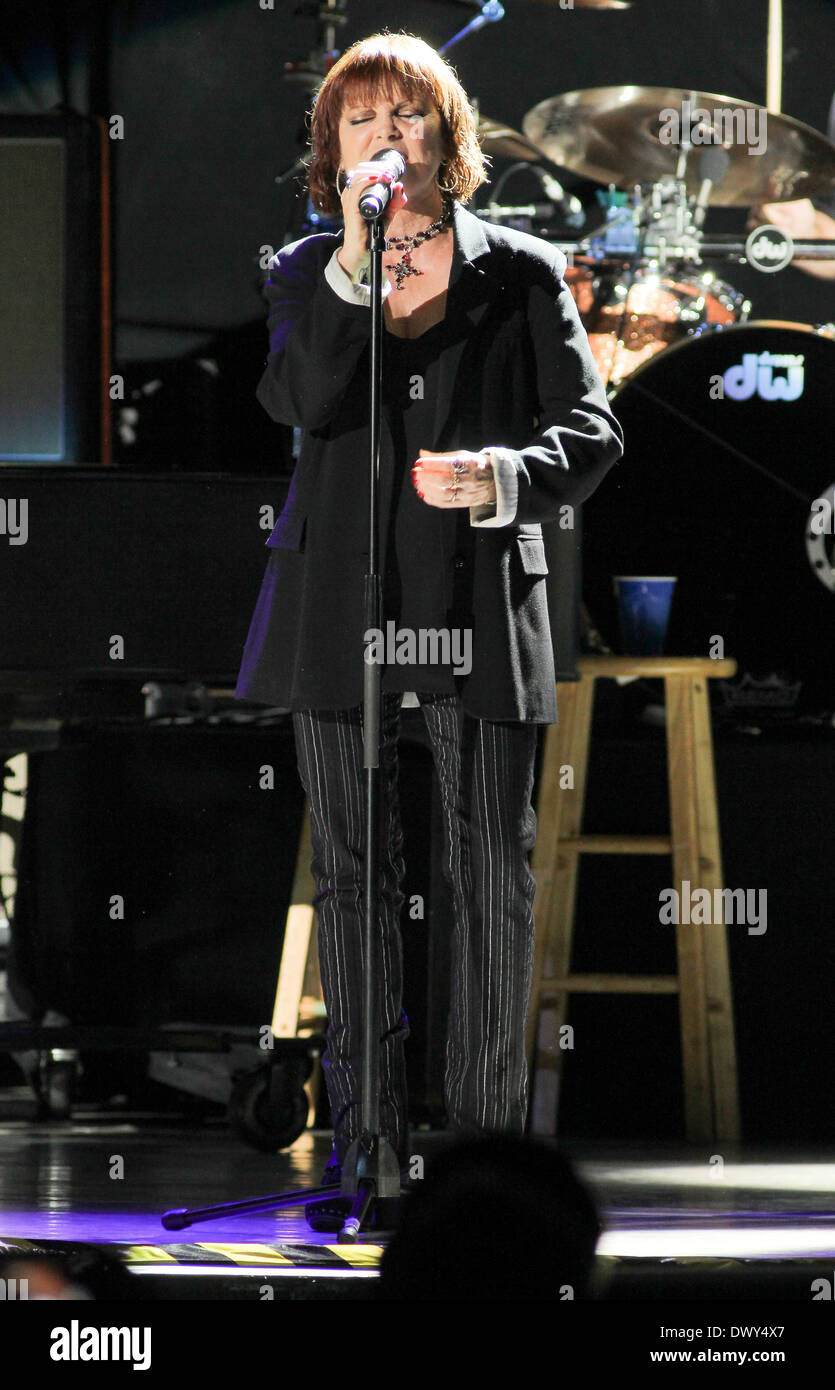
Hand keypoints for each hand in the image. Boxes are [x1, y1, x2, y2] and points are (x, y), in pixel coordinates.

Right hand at [337, 164, 407, 279]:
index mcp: (355, 193)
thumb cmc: (372, 233)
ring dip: (375, 173)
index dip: (376, 167)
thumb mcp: (386, 215)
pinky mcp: (351, 209)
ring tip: (388, 176)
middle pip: (360, 170)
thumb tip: (400, 186)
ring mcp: (349, 201)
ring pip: (358, 176)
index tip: (390, 172)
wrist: (362, 251)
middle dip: (377, 168)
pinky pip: (357, 189)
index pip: (363, 171)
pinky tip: (379, 180)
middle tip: (390, 173)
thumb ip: (394, 202)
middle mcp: (350, 194)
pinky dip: (369, 182)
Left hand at [412, 450, 496, 508]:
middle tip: (415, 473)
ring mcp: (467, 493)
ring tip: (417, 483)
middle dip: (426, 477)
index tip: (419, 462)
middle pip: (443, 480)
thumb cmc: (477, 465)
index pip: (447, 465)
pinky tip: (424, 494)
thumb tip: (422, 454)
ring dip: (426, 489)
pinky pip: (446, 504)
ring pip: (443, 494)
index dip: (431, 464)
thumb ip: (441, 456)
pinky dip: (432, 500)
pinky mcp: (465, 503)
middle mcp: (469, 479)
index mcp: (470, 464)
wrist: (496, 481)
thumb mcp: (463, 456)